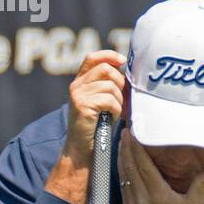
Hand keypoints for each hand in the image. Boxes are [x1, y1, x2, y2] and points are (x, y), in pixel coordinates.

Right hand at [45, 50, 125, 203]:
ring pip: (110, 86)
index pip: (93, 57)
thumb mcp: (102, 101)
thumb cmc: (97, 126)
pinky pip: (110, 100)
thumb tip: (128, 72)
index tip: (123, 60)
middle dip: (120, 83)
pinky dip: (116, 109)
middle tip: (121, 99)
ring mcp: (78, 95)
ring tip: (114, 112)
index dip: (109, 55)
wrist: (82, 149)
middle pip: (106, 70)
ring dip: (119, 100)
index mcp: (80, 81)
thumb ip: (109, 85)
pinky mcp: (82, 106)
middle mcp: (76, 85)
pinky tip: (112, 118)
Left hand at [118, 129, 203, 203]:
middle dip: (126, 149)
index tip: (133, 133)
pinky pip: (122, 188)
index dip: (136, 148)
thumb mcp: (196, 203)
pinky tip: (123, 165)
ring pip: (123, 177)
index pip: (143, 165)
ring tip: (122, 145)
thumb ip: (201, 183)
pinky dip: (122, 174)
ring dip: (121, 159)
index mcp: (158, 194)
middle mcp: (142, 198)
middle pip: (129, 167)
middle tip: (125, 133)